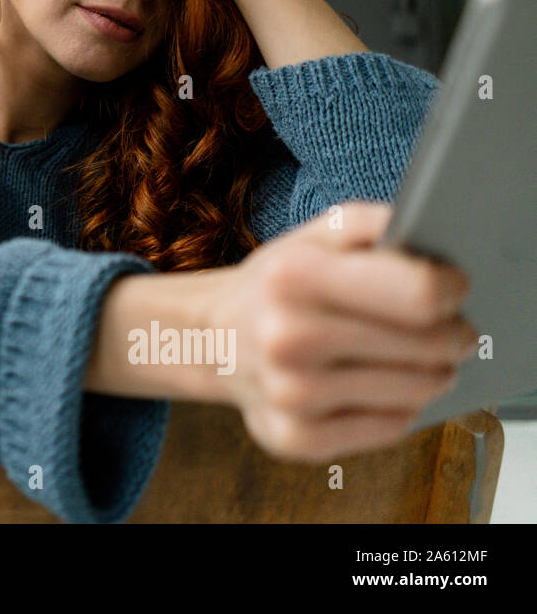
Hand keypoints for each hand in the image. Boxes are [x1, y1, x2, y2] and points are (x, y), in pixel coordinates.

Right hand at [205, 201, 474, 462]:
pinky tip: (379, 385)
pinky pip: (392, 427)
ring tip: (415, 357)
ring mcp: (291, 395)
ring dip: (430, 373)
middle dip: (452, 335)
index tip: (452, 288)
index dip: (450, 289)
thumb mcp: (313, 236)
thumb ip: (372, 225)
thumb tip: (432, 249)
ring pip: (418, 391)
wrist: (211, 340)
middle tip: (449, 329)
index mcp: (293, 277)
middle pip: (429, 347)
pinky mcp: (298, 438)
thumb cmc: (278, 286)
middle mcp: (287, 338)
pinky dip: (398, 405)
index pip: (419, 294)